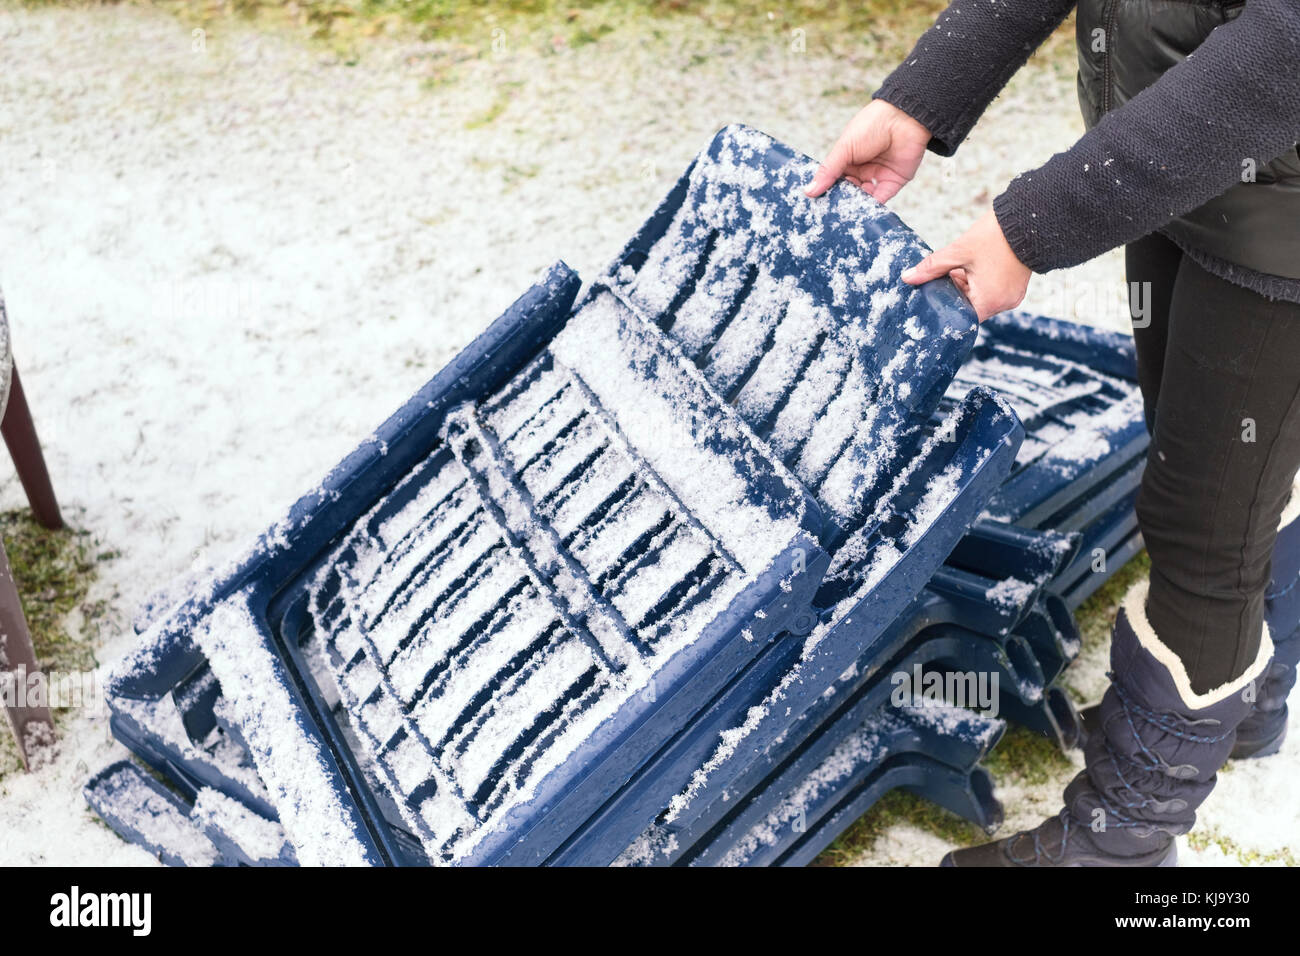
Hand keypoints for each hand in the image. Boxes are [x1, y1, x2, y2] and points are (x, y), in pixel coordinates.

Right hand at [805, 99, 931, 202]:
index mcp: (848, 158)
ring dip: (856, 206)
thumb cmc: (871, 126)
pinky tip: (861, 213)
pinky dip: (872, 207)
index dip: (826, 191)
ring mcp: (878, 176)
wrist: (904, 118)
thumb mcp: (844, 148)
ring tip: (844, 215)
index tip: (816, 205)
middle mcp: (863, 168)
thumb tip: (808, 191)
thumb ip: (828, 171)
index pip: (834, 180)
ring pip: (864, 197)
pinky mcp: (894, 182)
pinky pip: (881, 198)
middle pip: (849, 191)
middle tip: (828, 214)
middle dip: (841, 201)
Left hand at [901, 209, 1031, 321]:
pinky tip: (973, 266)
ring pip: (980, 299)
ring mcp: (1012, 296)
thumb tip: (907, 277)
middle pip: (970, 308)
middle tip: (944, 276)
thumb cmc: (994, 236)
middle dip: (954, 293)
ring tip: (960, 267)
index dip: (946, 308)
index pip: (961, 318)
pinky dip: (979, 282)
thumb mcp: (958, 251)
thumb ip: (931, 267)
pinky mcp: (1015, 286)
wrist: (1028, 218)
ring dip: (966, 286)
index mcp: (990, 301)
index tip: (935, 296)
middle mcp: (1004, 303)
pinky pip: (992, 291)